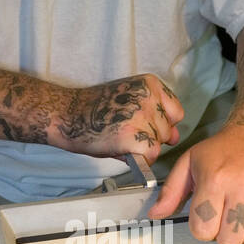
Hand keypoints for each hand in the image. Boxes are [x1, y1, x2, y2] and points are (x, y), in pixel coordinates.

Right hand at [55, 75, 184, 161]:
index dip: (161, 124)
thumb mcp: (129, 102)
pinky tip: (123, 150)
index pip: (176, 112)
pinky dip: (140, 159)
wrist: (67, 115)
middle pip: (169, 130)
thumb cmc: (94, 110)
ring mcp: (141, 116)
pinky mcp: (133, 136)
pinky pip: (151, 155)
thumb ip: (156, 118)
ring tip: (122, 139)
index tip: (143, 125)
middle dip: (152, 137)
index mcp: (150, 84)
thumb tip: (176, 137)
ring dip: (144, 148)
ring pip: (160, 144)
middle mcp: (149, 97)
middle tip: (126, 133)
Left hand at [147, 123, 243, 243]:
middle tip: (227, 214)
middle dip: (225, 233)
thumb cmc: (225, 149)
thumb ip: (171, 190)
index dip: (203, 227)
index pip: (203, 231)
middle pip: (229, 241)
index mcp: (215, 179)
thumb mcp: (191, 162)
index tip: (208, 215)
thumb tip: (155, 214)